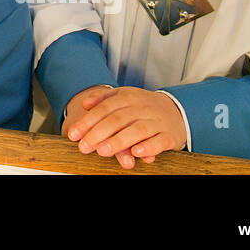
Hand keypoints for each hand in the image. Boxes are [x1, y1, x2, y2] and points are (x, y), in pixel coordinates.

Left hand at [62, 85, 186, 167]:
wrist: (175, 110)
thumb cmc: (142, 106)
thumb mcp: (123, 96)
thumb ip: (103, 98)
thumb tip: (85, 103)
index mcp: (127, 97)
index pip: (104, 108)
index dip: (88, 122)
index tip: (74, 135)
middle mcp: (141, 108)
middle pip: (117, 119)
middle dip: (98, 134)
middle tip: (84, 147)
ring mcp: (156, 121)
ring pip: (137, 130)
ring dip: (119, 141)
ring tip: (103, 151)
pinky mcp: (168, 136)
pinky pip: (158, 141)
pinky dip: (148, 147)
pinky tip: (136, 153)